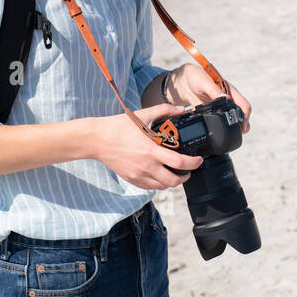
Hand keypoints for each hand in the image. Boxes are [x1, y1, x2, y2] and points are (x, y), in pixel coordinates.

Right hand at [89, 103, 203, 190]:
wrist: (98, 139)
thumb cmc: (119, 127)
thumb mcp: (143, 115)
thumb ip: (164, 110)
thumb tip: (182, 109)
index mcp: (151, 150)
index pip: (179, 163)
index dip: (193, 163)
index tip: (198, 160)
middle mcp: (146, 166)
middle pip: (174, 181)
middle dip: (186, 177)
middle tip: (189, 170)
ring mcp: (139, 175)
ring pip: (163, 187)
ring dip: (173, 182)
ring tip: (175, 173)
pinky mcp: (132, 179)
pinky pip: (150, 187)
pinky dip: (159, 184)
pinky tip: (160, 175)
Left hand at [164, 64, 252, 134]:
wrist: (181, 82)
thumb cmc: (195, 77)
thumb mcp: (204, 82)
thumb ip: (214, 91)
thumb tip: (226, 99)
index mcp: (229, 90)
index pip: (243, 104)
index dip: (245, 115)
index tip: (242, 125)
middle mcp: (227, 99)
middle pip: (240, 114)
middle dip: (242, 124)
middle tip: (240, 132)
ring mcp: (219, 106)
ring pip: (231, 118)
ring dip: (234, 126)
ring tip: (233, 135)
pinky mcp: (211, 112)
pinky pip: (219, 121)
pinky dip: (222, 126)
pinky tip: (220, 131)